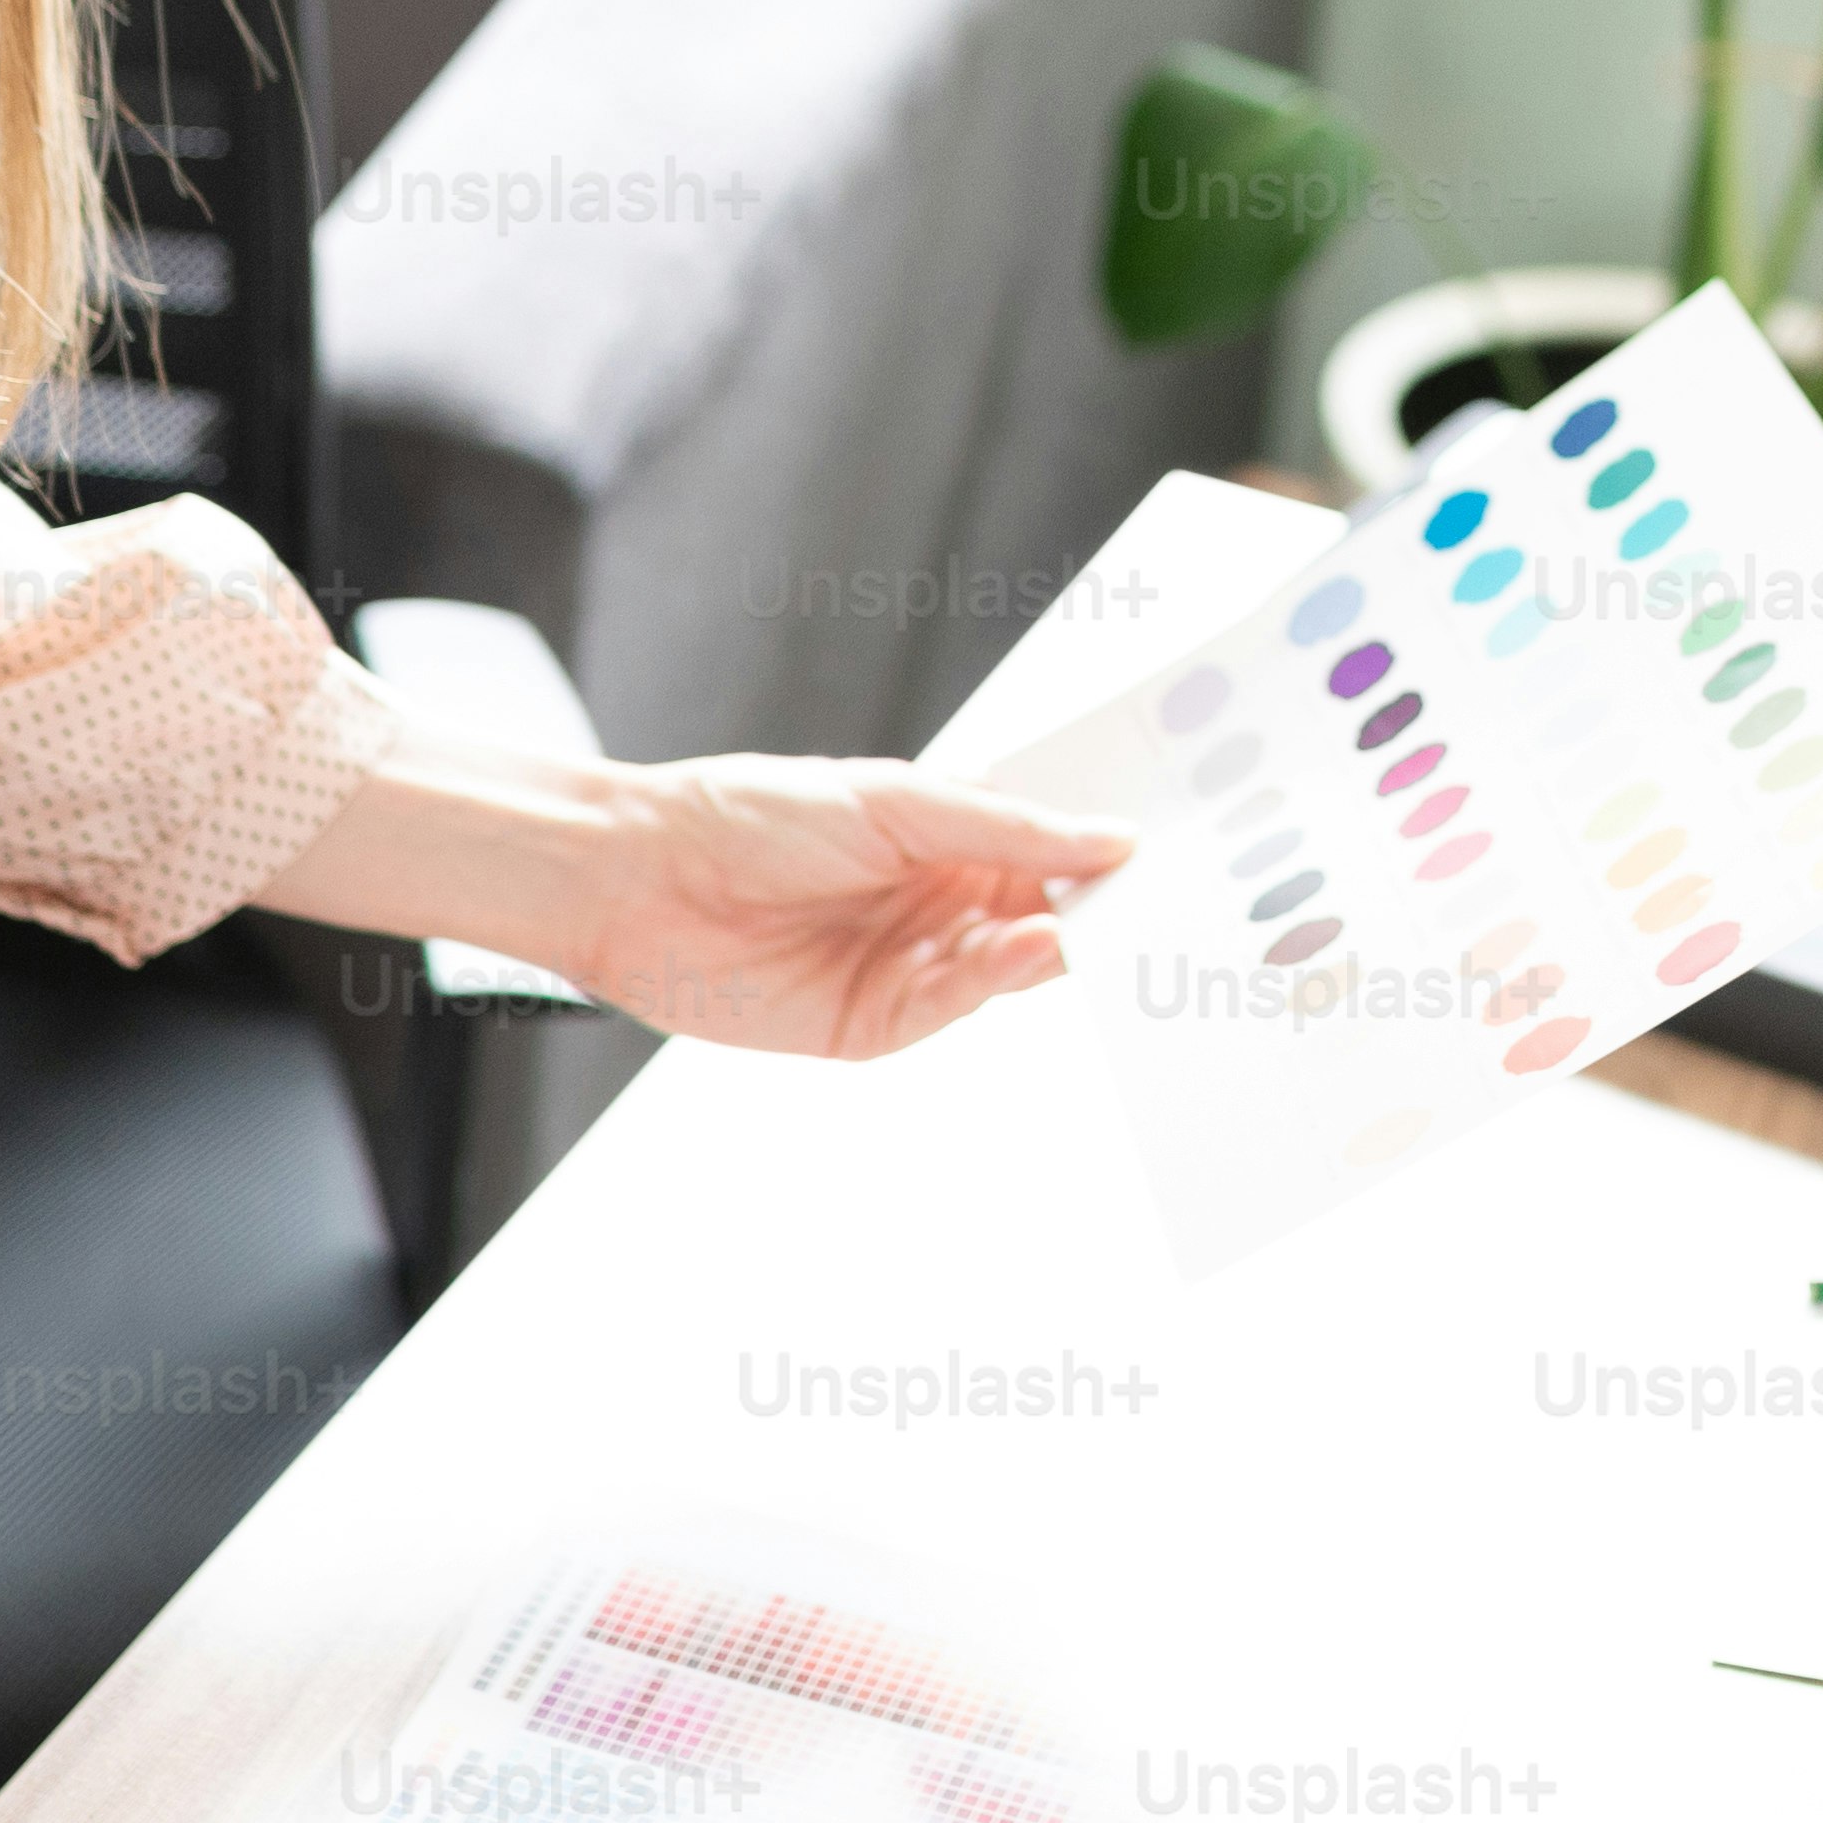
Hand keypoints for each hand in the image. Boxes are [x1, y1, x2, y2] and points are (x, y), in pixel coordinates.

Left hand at [548, 755, 1128, 1056]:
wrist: (640, 876)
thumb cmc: (752, 812)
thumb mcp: (892, 799)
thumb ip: (1002, 826)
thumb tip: (1109, 838)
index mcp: (953, 837)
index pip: (1053, 847)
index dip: (1111, 846)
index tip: (1182, 840)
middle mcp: (943, 903)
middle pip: (1049, 912)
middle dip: (1106, 906)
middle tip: (1179, 896)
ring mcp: (916, 966)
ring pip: (1015, 964)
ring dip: (1063, 944)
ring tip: (1108, 918)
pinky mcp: (881, 1024)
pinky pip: (958, 1001)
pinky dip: (999, 975)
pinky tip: (1034, 944)